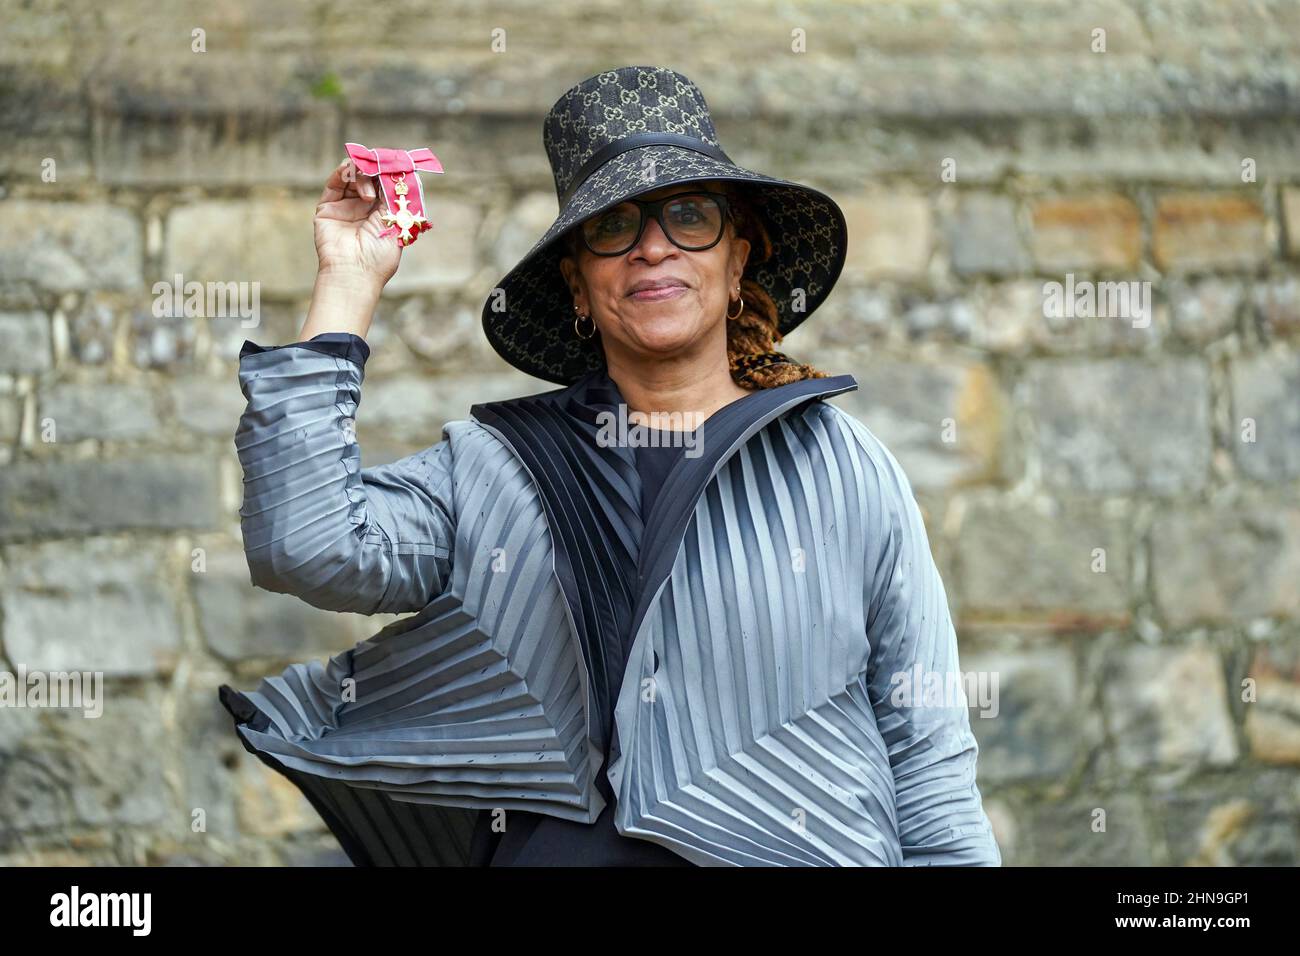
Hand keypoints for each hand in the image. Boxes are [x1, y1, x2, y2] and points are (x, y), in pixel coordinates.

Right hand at [313, 158, 401, 290]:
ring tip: (370, 188)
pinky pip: (336, 181)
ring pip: (354, 175)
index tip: (399, 164)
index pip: (387, 186)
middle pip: (371, 177)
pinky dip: (346, 171)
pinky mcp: (329, 206)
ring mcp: (346, 206)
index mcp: (384, 214)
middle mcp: (365, 209)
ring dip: (363, 172)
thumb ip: (395, 196)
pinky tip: (355, 175)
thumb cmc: (379, 256)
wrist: (354, 272)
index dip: (392, 173)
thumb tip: (401, 172)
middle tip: (383, 168)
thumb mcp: (395, 223)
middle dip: (378, 169)